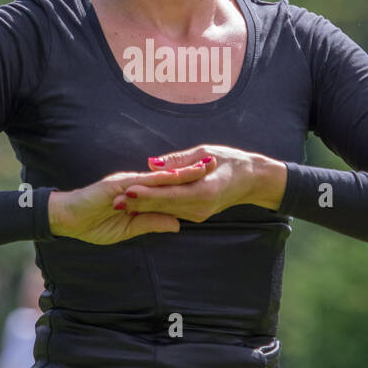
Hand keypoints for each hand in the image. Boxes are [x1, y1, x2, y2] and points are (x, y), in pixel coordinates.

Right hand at [48, 158, 215, 244]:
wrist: (65, 219)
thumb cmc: (92, 224)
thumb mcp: (129, 228)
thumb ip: (152, 222)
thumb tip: (178, 223)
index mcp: (138, 192)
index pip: (167, 187)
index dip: (188, 182)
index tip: (210, 177)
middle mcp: (135, 183)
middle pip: (169, 177)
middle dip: (192, 170)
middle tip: (216, 162)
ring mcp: (127, 182)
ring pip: (161, 176)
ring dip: (183, 171)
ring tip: (205, 165)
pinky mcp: (118, 185)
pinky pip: (144, 182)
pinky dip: (161, 180)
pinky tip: (178, 177)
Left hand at [110, 145, 285, 222]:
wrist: (253, 180)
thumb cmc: (231, 160)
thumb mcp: (206, 152)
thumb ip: (178, 161)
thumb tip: (153, 164)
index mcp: (205, 190)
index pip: (170, 193)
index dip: (148, 192)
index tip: (128, 189)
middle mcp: (201, 206)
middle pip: (164, 205)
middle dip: (138, 203)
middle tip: (114, 201)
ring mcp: (200, 214)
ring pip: (166, 211)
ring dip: (143, 208)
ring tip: (120, 204)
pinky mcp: (198, 215)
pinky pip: (173, 212)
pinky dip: (155, 209)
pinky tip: (138, 207)